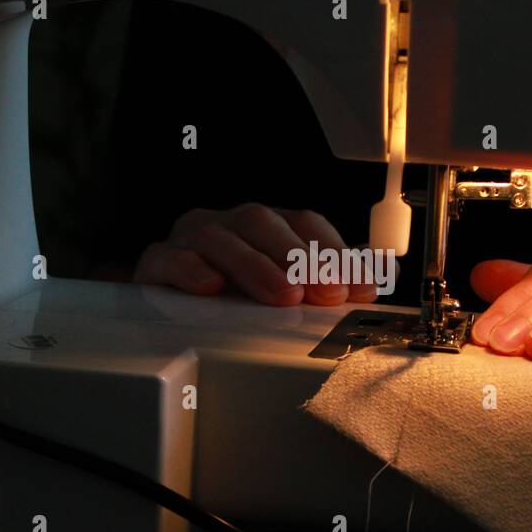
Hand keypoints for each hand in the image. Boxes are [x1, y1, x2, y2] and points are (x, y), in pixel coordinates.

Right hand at [135, 203, 379, 305]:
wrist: (164, 308)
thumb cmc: (231, 298)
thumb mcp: (284, 291)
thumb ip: (326, 283)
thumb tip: (376, 280)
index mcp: (264, 227)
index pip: (305, 223)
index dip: (334, 251)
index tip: (358, 286)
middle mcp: (229, 224)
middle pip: (264, 223)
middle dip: (300, 257)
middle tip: (325, 292)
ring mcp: (190, 240)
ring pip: (221, 237)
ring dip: (256, 266)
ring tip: (283, 295)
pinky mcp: (156, 264)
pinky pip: (169, 258)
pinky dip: (190, 270)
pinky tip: (210, 287)